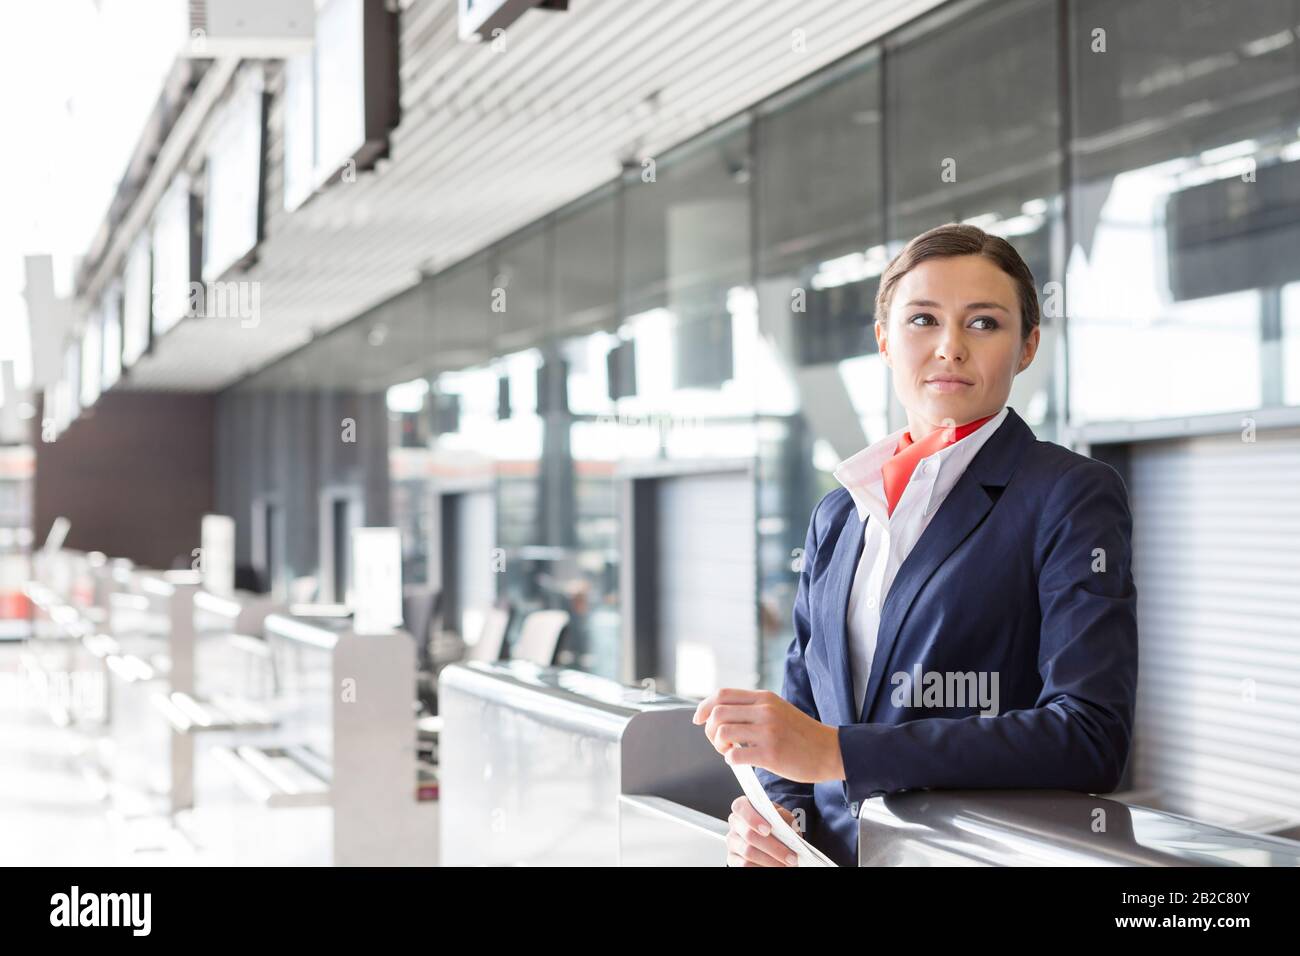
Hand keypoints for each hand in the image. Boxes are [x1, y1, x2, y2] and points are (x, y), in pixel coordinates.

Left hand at [693, 688, 844, 783]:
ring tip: (730, 752)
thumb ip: (752, 708)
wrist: (830, 750)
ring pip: (723, 733)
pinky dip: (731, 760)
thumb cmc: (801, 733)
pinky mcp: (771, 753)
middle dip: (709, 730)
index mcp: (764, 697)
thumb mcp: (777, 709)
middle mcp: (765, 710)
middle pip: (717, 713)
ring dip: (719, 746)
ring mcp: (768, 731)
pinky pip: (736, 756)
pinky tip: (741, 762)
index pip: (722, 694)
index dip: (704, 707)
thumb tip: (719, 714)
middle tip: (719, 743)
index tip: (698, 719)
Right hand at [726, 796, 800, 866]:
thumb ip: (783, 817)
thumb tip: (784, 824)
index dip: (752, 818)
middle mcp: (735, 823)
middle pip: (748, 834)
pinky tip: (776, 867)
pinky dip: (763, 867)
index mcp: (744, 807)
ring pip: (748, 853)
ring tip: (788, 864)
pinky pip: (745, 865)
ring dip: (771, 861)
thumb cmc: (777, 826)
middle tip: (791, 856)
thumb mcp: (783, 817)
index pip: (740, 807)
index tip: (769, 829)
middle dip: (773, 847)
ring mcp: (732, 842)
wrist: (775, 841)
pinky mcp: (733, 859)